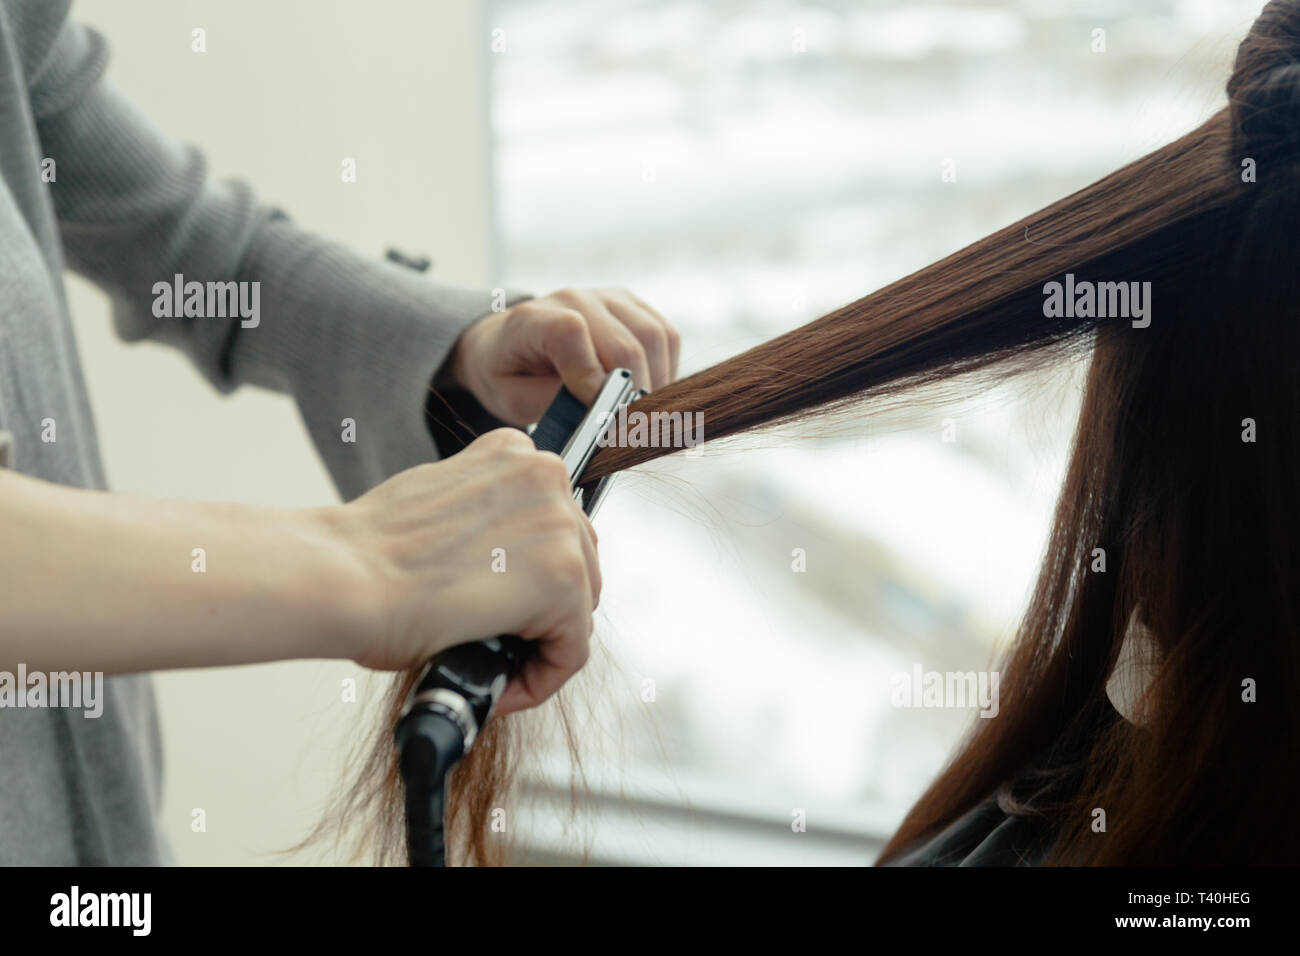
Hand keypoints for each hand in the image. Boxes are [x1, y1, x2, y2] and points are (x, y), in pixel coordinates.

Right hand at [333, 428, 600, 714]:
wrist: (343, 577)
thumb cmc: (367, 554)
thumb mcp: (439, 504)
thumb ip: (484, 518)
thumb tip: (498, 556)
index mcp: (513, 452)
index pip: (552, 523)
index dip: (528, 573)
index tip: (502, 604)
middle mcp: (546, 477)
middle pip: (577, 558)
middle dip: (542, 605)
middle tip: (500, 638)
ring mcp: (560, 526)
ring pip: (579, 604)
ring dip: (541, 640)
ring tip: (495, 662)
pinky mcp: (564, 581)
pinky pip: (572, 648)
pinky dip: (541, 677)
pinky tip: (499, 685)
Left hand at [446, 287, 679, 423]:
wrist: (512, 345)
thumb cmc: (510, 375)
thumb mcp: (513, 399)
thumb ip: (551, 402)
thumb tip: (598, 408)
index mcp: (533, 319)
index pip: (571, 332)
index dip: (590, 376)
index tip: (595, 412)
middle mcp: (574, 299)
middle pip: (624, 344)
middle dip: (630, 395)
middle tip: (625, 427)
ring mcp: (608, 298)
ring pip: (654, 338)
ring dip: (654, 384)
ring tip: (636, 411)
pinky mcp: (634, 306)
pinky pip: (666, 336)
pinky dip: (664, 370)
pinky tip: (645, 391)